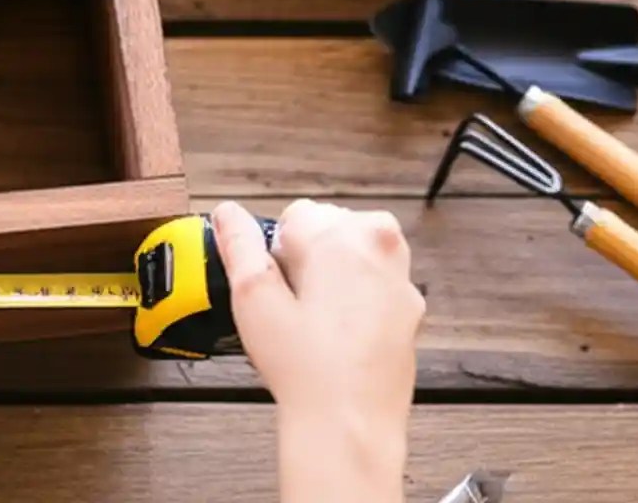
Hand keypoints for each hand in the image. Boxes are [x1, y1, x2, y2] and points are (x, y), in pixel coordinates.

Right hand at [212, 199, 423, 502]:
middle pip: (330, 226)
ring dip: (334, 271)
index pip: (295, 215)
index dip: (274, 251)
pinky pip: (375, 282)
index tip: (273, 283)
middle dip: (307, 255)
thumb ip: (238, 246)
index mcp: (342, 236)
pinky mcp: (409, 308)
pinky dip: (356, 295)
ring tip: (314, 316)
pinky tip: (336, 332)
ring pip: (355, 252)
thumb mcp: (253, 298)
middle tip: (291, 302)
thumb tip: (227, 214)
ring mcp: (400, 279)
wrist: (349, 423)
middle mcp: (381, 248)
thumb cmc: (305, 368)